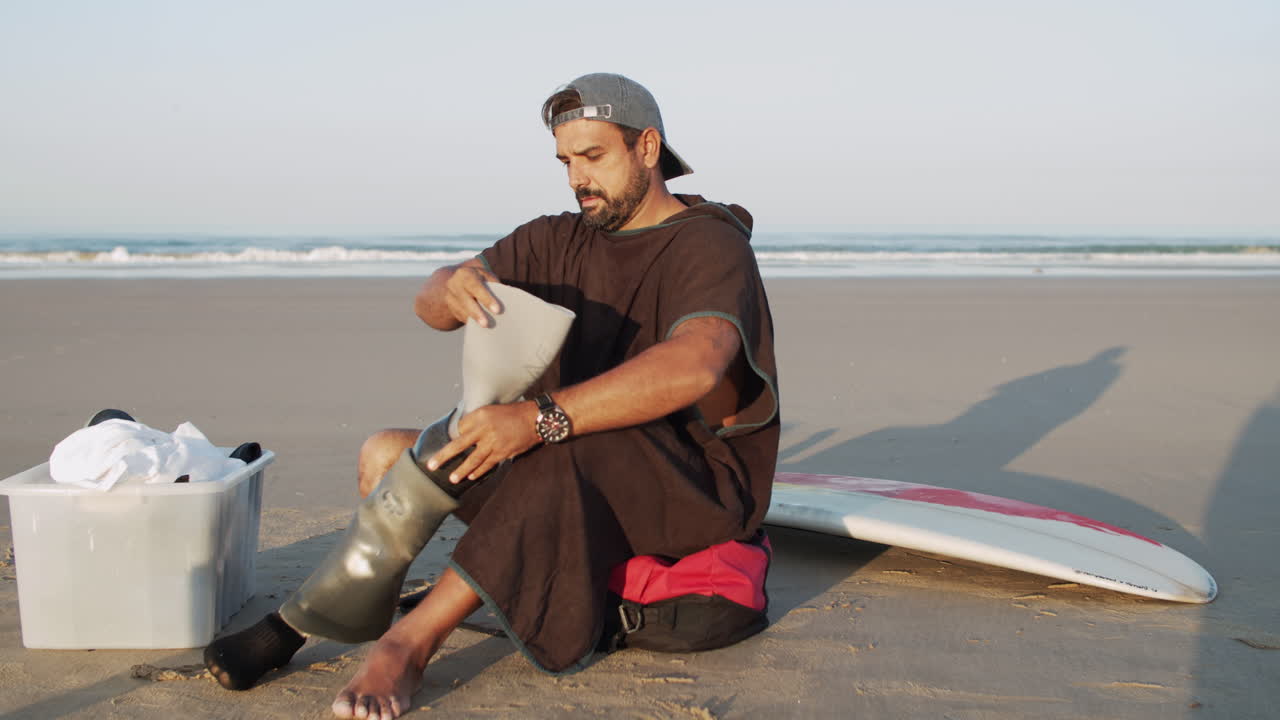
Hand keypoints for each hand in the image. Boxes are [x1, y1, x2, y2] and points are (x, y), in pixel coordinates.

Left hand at [426, 402, 540, 481]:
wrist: (536, 418)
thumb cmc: (514, 413)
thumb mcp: (493, 410)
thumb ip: (479, 421)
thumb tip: (464, 433)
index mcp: (480, 415)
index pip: (460, 427)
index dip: (457, 434)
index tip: (455, 439)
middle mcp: (484, 428)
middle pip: (458, 444)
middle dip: (443, 456)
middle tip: (431, 466)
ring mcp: (493, 442)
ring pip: (473, 459)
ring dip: (461, 470)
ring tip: (452, 478)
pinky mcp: (502, 452)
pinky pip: (487, 464)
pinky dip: (479, 471)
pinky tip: (471, 476)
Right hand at [444, 264, 501, 327]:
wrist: (456, 280)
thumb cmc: (478, 279)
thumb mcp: (485, 276)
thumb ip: (493, 285)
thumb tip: (505, 299)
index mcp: (465, 273)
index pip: (476, 286)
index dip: (486, 298)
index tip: (497, 310)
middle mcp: (454, 283)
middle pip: (465, 300)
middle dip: (476, 313)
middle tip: (486, 324)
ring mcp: (449, 296)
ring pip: (460, 310)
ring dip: (472, 319)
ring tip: (485, 327)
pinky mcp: (449, 306)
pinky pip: (459, 315)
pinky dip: (469, 321)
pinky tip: (478, 327)